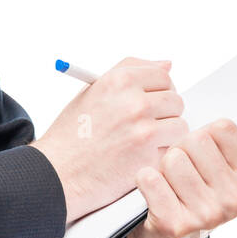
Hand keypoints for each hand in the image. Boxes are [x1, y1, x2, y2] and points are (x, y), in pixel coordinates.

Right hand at [30, 56, 188, 223]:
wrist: (57, 173)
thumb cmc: (71, 135)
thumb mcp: (93, 91)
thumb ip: (130, 72)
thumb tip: (167, 64)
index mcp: (120, 80)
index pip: (164, 76)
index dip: (159, 91)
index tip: (151, 101)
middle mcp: (134, 102)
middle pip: (176, 101)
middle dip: (164, 114)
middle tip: (143, 126)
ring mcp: (144, 131)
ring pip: (179, 126)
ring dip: (166, 136)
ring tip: (139, 143)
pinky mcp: (149, 158)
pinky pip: (171, 151)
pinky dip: (159, 156)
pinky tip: (136, 158)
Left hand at [126, 102, 236, 237]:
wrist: (172, 235)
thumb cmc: (203, 189)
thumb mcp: (234, 165)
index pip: (222, 128)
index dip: (205, 135)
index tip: (205, 155)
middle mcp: (236, 201)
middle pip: (195, 140)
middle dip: (182, 149)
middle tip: (184, 172)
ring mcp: (208, 216)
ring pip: (173, 158)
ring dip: (163, 166)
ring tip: (171, 184)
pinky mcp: (176, 225)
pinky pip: (151, 179)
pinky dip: (146, 180)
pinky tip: (156, 192)